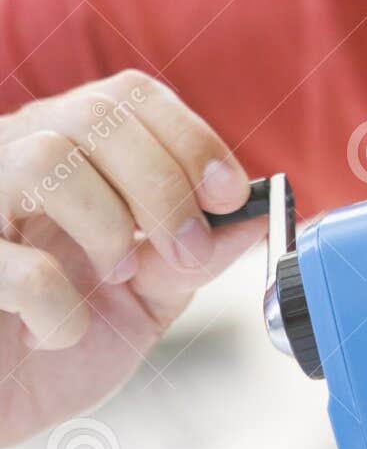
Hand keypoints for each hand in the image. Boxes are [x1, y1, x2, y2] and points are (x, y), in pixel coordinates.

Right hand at [0, 70, 264, 445]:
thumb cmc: (57, 350)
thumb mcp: (143, 301)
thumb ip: (193, 257)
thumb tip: (259, 215)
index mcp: (67, 158)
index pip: (129, 97)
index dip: (190, 139)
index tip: (228, 196)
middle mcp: (13, 161)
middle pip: (96, 114)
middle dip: (163, 184)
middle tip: (187, 250)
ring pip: (48, 158)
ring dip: (109, 224)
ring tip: (116, 276)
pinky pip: (15, 261)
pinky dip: (57, 304)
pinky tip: (56, 333)